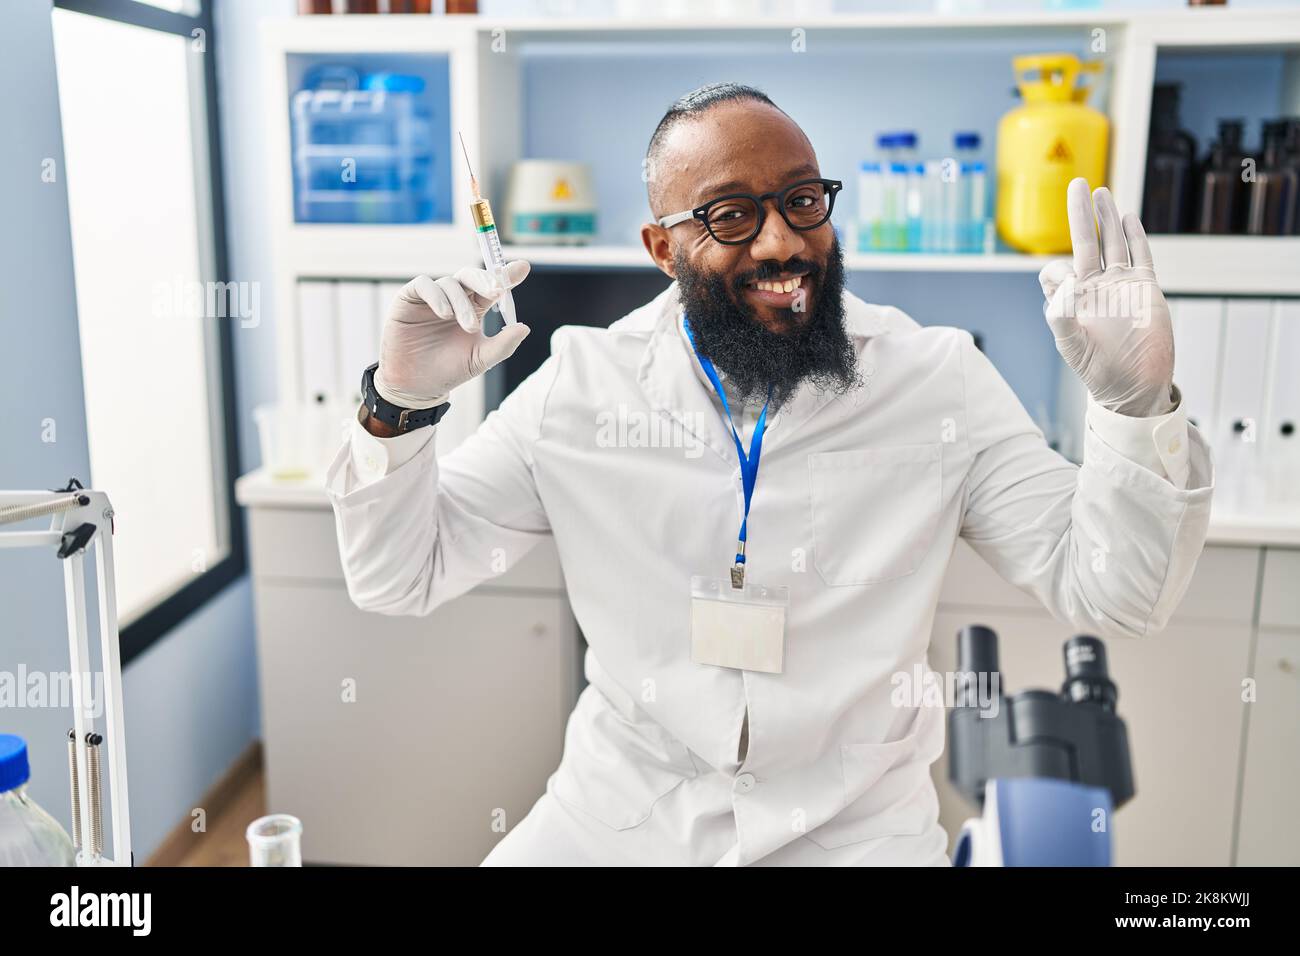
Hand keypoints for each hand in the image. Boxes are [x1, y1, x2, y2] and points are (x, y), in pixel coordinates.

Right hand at [374, 261, 530, 409]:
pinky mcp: (409, 298)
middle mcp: (454, 298)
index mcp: (474, 308)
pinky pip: (424, 285)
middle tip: (497, 292)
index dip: (506, 275)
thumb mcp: (480, 359)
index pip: (491, 287)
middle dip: (486, 281)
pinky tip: (445, 313)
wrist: (417, 386)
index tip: (523, 268)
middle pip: (472, 277)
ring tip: (468, 327)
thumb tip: (525, 327)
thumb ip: (503, 345)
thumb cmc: (449, 370)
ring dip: (462, 303)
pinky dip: (437, 296)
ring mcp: (432, 297)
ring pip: (451, 283)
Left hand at [1039, 179, 1174, 417]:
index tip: (1065, 283)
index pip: (1056, 271)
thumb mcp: (1073, 347)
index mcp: (1072, 300)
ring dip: (1106, 217)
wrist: (1135, 386)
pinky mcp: (1145, 287)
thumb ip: (1061, 318)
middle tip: (1077, 184)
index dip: (1055, 271)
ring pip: (1112, 242)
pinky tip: (1127, 217)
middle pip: (1086, 242)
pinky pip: (1140, 254)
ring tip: (1099, 192)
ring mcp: (1120, 285)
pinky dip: (1134, 236)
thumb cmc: (1099, 371)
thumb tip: (1065, 285)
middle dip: (1080, 214)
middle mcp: (1094, 288)